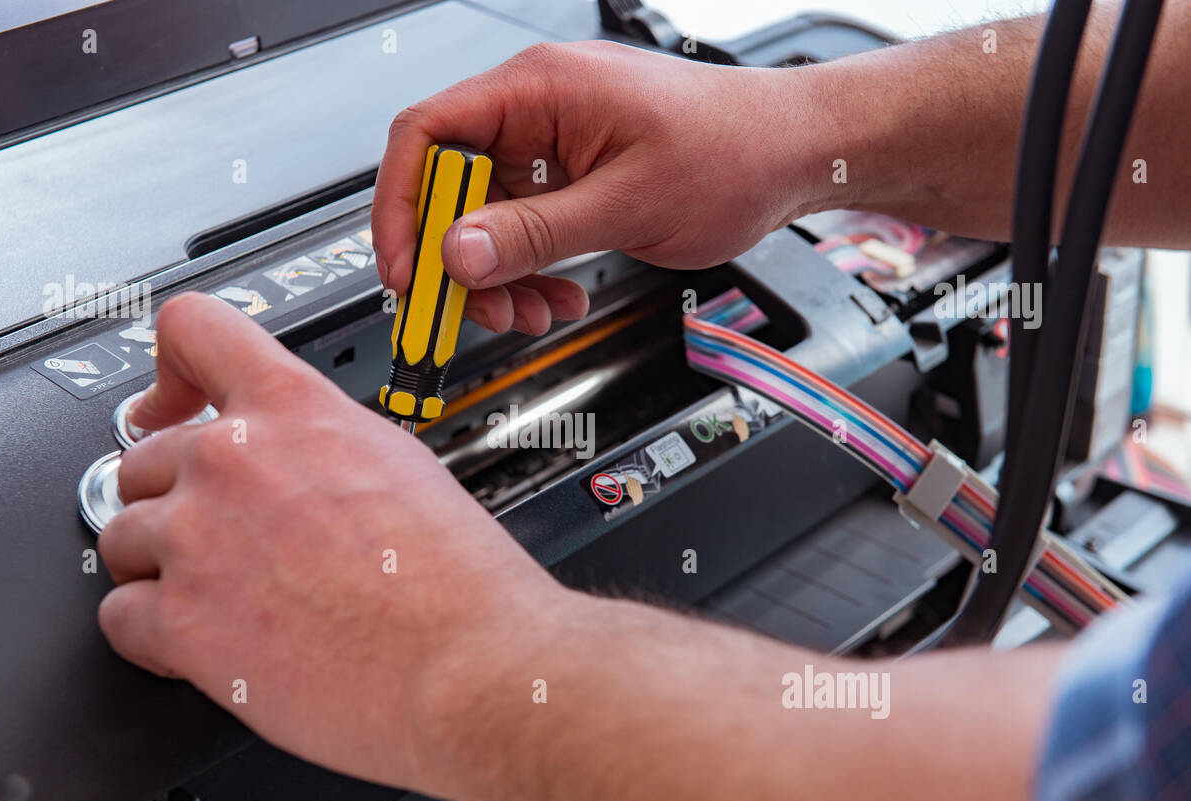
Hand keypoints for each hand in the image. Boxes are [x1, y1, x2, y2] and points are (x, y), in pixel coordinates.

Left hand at [96, 292, 565, 790]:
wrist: (467, 666)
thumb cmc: (454, 583)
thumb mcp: (398, 465)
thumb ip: (321, 447)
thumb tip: (295, 465)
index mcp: (294, 409)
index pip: (193, 330)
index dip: (169, 369)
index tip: (168, 405)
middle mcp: (233, 461)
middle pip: (143, 458)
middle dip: (175, 502)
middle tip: (221, 542)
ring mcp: (196, 538)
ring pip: (121, 539)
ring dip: (159, 570)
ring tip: (220, 600)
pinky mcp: (180, 621)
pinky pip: (119, 618)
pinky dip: (151, 637)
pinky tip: (202, 646)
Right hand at [372, 41, 823, 335]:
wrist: (794, 155)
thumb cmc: (734, 150)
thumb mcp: (625, 203)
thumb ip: (534, 232)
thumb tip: (456, 254)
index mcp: (538, 89)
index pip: (427, 135)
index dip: (403, 206)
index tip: (408, 268)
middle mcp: (536, 111)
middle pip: (452, 187)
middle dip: (458, 258)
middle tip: (474, 310)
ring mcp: (553, 147)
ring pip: (487, 219)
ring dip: (499, 277)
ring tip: (530, 314)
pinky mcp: (573, 179)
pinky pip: (526, 229)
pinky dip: (532, 271)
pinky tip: (558, 296)